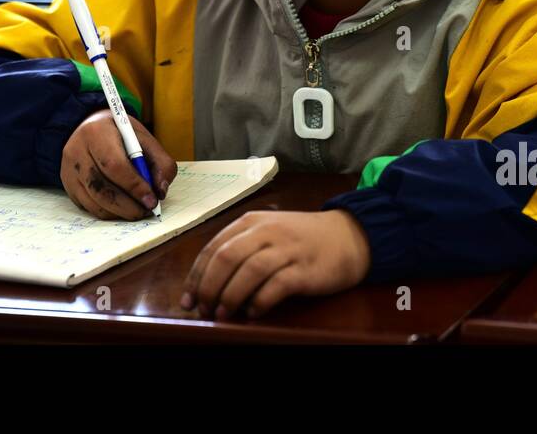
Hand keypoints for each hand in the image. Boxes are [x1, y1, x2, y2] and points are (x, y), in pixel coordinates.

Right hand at [60, 110, 176, 219]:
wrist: (92, 129)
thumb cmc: (121, 135)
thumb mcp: (144, 139)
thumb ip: (160, 163)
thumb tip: (160, 191)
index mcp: (97, 132)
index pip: (114, 165)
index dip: (134, 186)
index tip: (152, 199)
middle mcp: (76, 150)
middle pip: (101, 188)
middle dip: (127, 205)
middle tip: (146, 210)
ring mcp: (69, 170)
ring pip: (94, 201)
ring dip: (119, 212)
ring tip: (137, 211)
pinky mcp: (68, 185)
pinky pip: (88, 207)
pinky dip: (108, 212)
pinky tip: (122, 208)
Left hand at [179, 209, 371, 319]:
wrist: (348, 235)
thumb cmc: (302, 239)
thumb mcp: (267, 233)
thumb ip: (240, 249)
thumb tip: (208, 283)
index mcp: (251, 222)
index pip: (213, 248)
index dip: (196, 276)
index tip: (188, 300)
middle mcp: (266, 231)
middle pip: (226, 258)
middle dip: (208, 288)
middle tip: (204, 310)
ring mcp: (286, 249)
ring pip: (248, 270)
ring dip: (230, 296)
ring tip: (223, 314)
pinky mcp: (305, 268)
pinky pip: (276, 285)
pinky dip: (260, 301)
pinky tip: (253, 312)